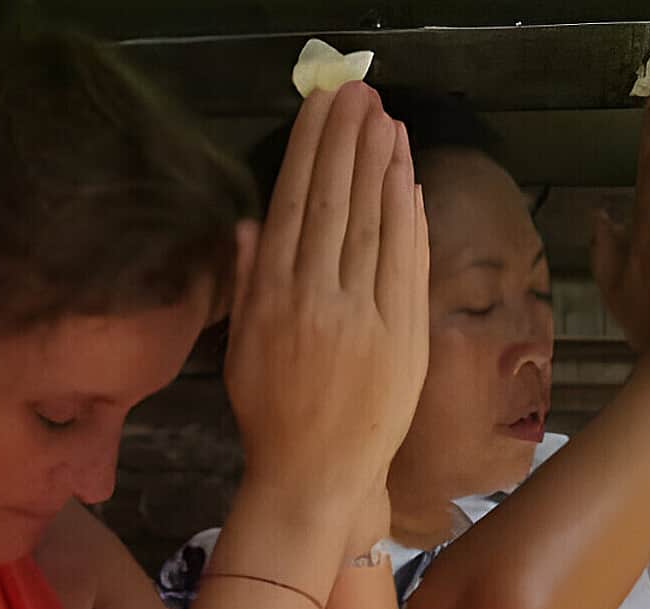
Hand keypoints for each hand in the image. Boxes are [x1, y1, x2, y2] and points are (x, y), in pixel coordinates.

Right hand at [224, 82, 428, 546]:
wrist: (319, 476)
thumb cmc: (272, 416)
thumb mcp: (240, 349)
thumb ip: (246, 282)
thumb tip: (250, 222)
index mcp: (273, 297)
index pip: (294, 204)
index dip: (309, 150)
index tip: (320, 108)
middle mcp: (318, 297)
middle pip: (336, 202)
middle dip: (347, 141)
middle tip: (358, 91)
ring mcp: (367, 315)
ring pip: (374, 223)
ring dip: (381, 165)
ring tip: (386, 119)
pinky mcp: (405, 334)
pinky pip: (407, 262)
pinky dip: (409, 217)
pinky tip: (408, 179)